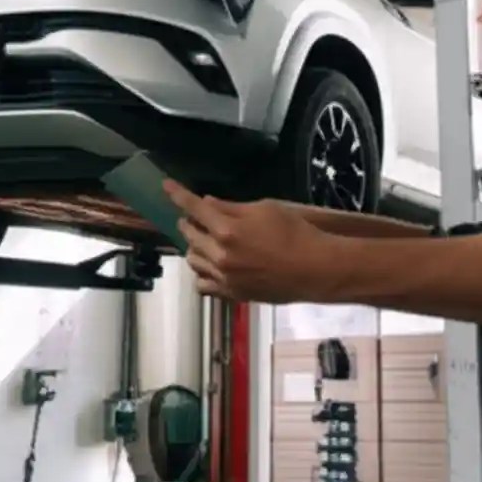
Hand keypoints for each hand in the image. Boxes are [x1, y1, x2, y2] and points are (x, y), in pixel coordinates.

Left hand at [163, 179, 339, 302]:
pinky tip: (211, 266)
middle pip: (190, 235)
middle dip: (189, 222)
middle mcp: (220, 255)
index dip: (178, 195)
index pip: (194, 208)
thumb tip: (207, 205)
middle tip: (196, 217)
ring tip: (204, 241)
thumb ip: (232, 208)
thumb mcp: (266, 209)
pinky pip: (203, 285)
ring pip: (193, 260)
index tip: (166, 187)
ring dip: (194, 247)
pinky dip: (202, 273)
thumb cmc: (295, 232)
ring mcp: (224, 277)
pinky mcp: (232, 294)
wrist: (314, 268)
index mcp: (228, 230)